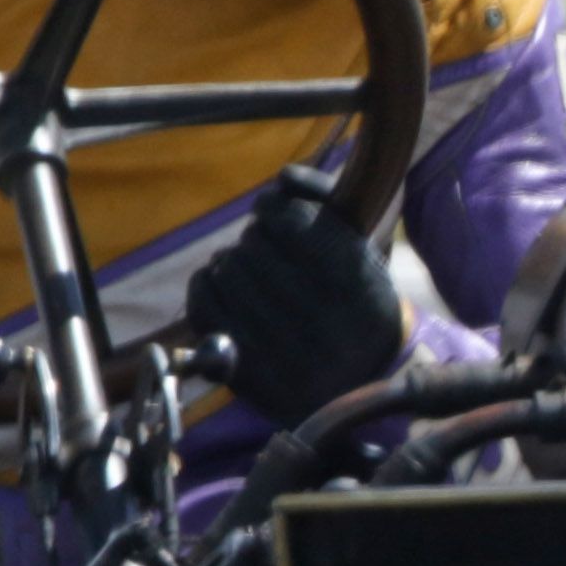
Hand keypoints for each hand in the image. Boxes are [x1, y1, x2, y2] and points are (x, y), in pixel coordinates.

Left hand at [189, 177, 408, 428]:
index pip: (284, 216)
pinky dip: (206, 286)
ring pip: (225, 268)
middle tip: (268, 257)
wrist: (363, 386)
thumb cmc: (358, 305)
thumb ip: (326, 200)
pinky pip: (203, 303)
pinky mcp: (247, 371)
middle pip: (251, 242)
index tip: (279, 221)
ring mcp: (280, 349)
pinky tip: (224, 291)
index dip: (273, 210)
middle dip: (255, 242)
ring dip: (232, 264)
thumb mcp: (362, 250)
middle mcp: (318, 316)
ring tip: (251, 278)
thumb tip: (284, 178)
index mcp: (352, 280)